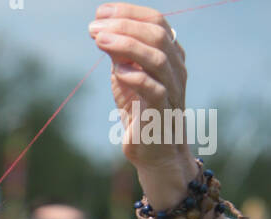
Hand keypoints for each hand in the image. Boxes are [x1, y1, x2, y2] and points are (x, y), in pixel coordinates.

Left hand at [90, 4, 190, 172]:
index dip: (128, 12)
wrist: (155, 154)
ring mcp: (172, 89)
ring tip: (99, 40)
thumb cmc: (140, 114)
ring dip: (126, 45)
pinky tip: (116, 70)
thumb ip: (119, 56)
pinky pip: (154, 88)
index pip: (155, 21)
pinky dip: (135, 76)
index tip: (100, 12)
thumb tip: (101, 31)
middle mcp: (175, 68)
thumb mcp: (126, 79)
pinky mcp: (163, 112)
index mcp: (170, 54)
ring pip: (157, 57)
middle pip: (156, 34)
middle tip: (95, 26)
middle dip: (124, 24)